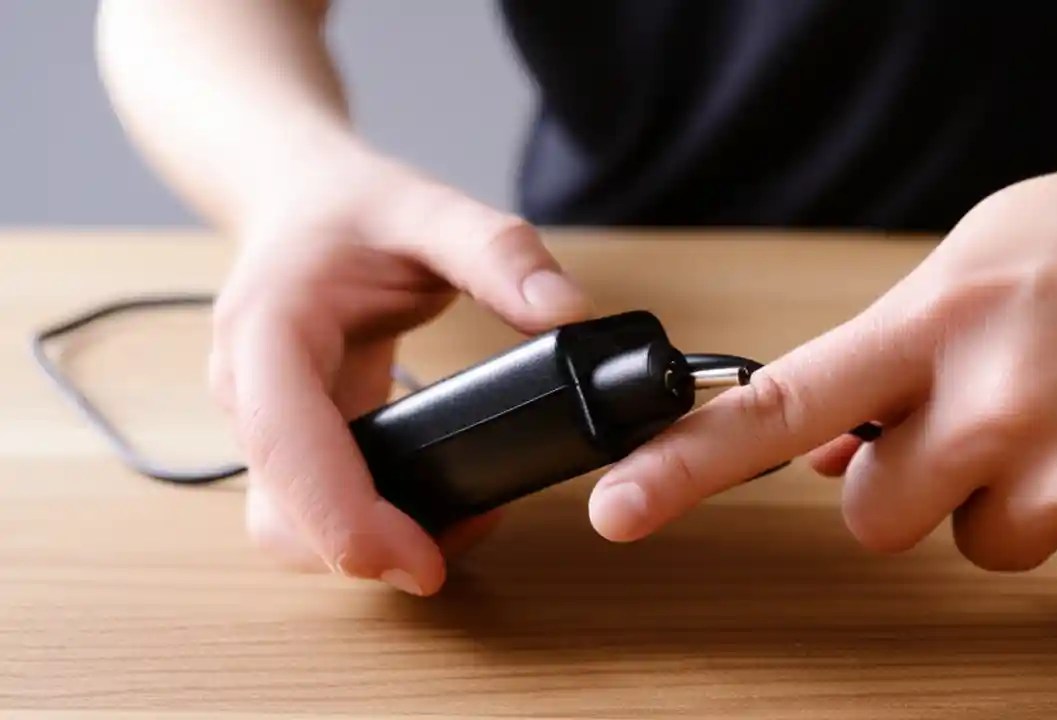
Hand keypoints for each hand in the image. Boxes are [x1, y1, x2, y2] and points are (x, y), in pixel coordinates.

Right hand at [209, 149, 591, 594]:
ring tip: (457, 526)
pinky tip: (434, 509)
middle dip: (360, 550)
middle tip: (451, 556)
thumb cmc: (353, 206)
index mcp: (267, 330)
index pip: (287, 445)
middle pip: (280, 513)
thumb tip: (565, 314)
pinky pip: (312, 508)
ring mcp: (261, 421)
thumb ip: (500, 254)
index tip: (419, 561)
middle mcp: (246, 388)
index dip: (345, 518)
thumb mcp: (433, 208)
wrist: (298, 199)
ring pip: (288, 527)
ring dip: (362, 548)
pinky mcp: (290, 439)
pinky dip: (365, 527)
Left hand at [587, 126, 1056, 584]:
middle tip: (977, 415)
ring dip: (1004, 495)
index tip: (618, 507)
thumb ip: (895, 352)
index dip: (685, 465)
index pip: (781, 409)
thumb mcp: (986, 257)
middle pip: (874, 518)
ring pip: (973, 544)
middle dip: (909, 481)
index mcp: (940, 319)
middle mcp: (995, 405)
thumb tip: (836, 451)